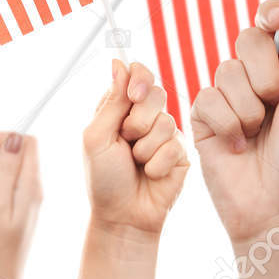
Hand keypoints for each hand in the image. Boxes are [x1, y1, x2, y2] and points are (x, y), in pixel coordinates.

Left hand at [82, 60, 189, 233]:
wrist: (124, 215)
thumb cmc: (104, 179)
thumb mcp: (97, 138)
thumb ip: (112, 101)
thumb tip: (119, 63)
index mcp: (120, 108)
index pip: (136, 75)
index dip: (139, 78)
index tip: (133, 96)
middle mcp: (144, 117)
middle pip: (156, 93)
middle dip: (139, 120)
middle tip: (127, 139)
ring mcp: (164, 134)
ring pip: (166, 121)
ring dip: (145, 148)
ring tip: (137, 163)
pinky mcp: (181, 152)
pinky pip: (176, 145)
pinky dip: (157, 163)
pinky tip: (151, 174)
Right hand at [192, 0, 278, 247]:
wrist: (278, 206)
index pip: (274, 23)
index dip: (272, 12)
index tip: (276, 16)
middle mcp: (258, 79)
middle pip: (247, 38)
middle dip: (265, 72)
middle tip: (276, 103)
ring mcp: (229, 98)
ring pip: (226, 69)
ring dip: (248, 106)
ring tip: (257, 134)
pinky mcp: (204, 119)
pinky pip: (206, 97)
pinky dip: (228, 123)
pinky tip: (237, 147)